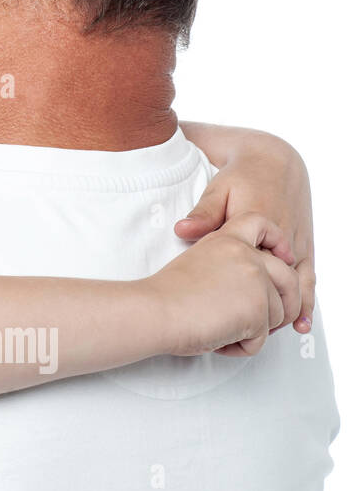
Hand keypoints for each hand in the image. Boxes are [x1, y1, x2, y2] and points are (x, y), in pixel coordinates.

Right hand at [151, 212, 298, 356]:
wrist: (155, 311)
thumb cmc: (165, 296)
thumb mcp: (197, 262)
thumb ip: (227, 264)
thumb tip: (245, 284)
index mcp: (227, 241)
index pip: (261, 223)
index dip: (278, 240)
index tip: (282, 256)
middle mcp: (247, 256)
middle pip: (289, 278)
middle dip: (283, 305)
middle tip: (257, 319)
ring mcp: (256, 282)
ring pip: (278, 314)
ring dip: (252, 331)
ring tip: (219, 328)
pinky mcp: (259, 309)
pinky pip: (262, 339)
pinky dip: (241, 347)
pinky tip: (218, 339)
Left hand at [176, 134, 314, 334]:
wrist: (273, 159)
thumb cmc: (241, 176)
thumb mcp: (218, 190)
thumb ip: (202, 213)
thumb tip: (181, 229)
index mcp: (262, 225)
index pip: (251, 266)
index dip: (239, 293)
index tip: (226, 315)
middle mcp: (285, 237)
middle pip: (279, 280)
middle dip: (269, 306)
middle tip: (255, 331)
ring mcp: (299, 242)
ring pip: (300, 283)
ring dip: (292, 308)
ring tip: (283, 331)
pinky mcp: (306, 244)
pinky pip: (310, 277)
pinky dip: (306, 299)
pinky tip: (302, 322)